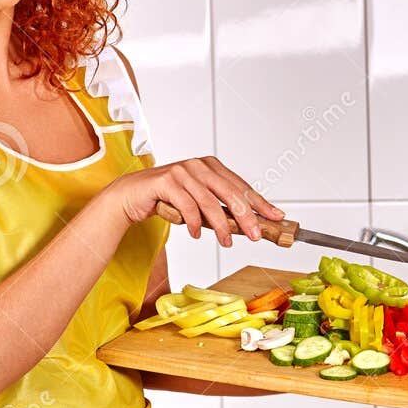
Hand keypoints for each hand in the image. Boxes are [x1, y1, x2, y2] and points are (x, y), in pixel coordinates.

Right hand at [110, 156, 283, 245]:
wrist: (132, 195)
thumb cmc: (167, 199)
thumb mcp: (198, 202)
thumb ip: (219, 208)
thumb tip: (248, 225)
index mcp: (210, 166)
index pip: (241, 186)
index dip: (260, 203)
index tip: (276, 216)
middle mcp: (198, 165)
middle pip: (229, 193)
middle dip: (246, 217)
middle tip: (256, 236)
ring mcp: (182, 171)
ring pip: (209, 202)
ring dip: (221, 226)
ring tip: (226, 242)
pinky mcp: (165, 181)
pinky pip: (187, 206)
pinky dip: (195, 224)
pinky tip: (198, 234)